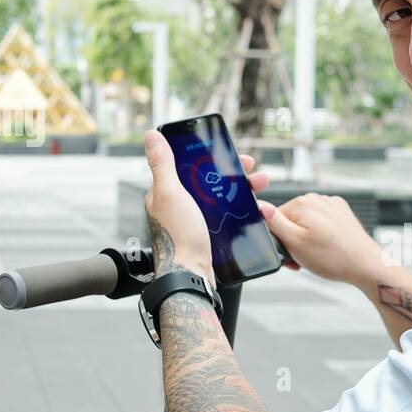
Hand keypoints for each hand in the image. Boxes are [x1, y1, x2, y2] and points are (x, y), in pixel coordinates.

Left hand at [145, 131, 286, 282]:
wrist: (191, 275)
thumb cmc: (178, 236)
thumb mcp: (170, 194)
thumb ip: (162, 165)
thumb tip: (151, 136)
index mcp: (166, 193)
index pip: (189, 167)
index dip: (210, 157)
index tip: (229, 153)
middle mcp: (179, 206)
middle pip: (209, 181)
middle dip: (233, 173)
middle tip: (252, 171)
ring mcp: (194, 221)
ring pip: (221, 198)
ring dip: (243, 190)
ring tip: (260, 186)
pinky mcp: (208, 235)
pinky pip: (227, 216)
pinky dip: (242, 210)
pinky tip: (255, 209)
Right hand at [256, 193, 381, 285]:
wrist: (365, 264)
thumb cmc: (333, 258)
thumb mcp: (295, 243)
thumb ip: (275, 223)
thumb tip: (260, 205)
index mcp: (302, 203)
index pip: (276, 218)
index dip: (279, 239)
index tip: (289, 254)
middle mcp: (317, 199)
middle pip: (292, 219)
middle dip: (293, 239)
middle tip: (302, 259)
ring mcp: (331, 205)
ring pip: (307, 222)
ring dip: (306, 239)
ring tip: (317, 255)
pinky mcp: (342, 213)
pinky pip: (322, 223)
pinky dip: (321, 235)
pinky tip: (327, 248)